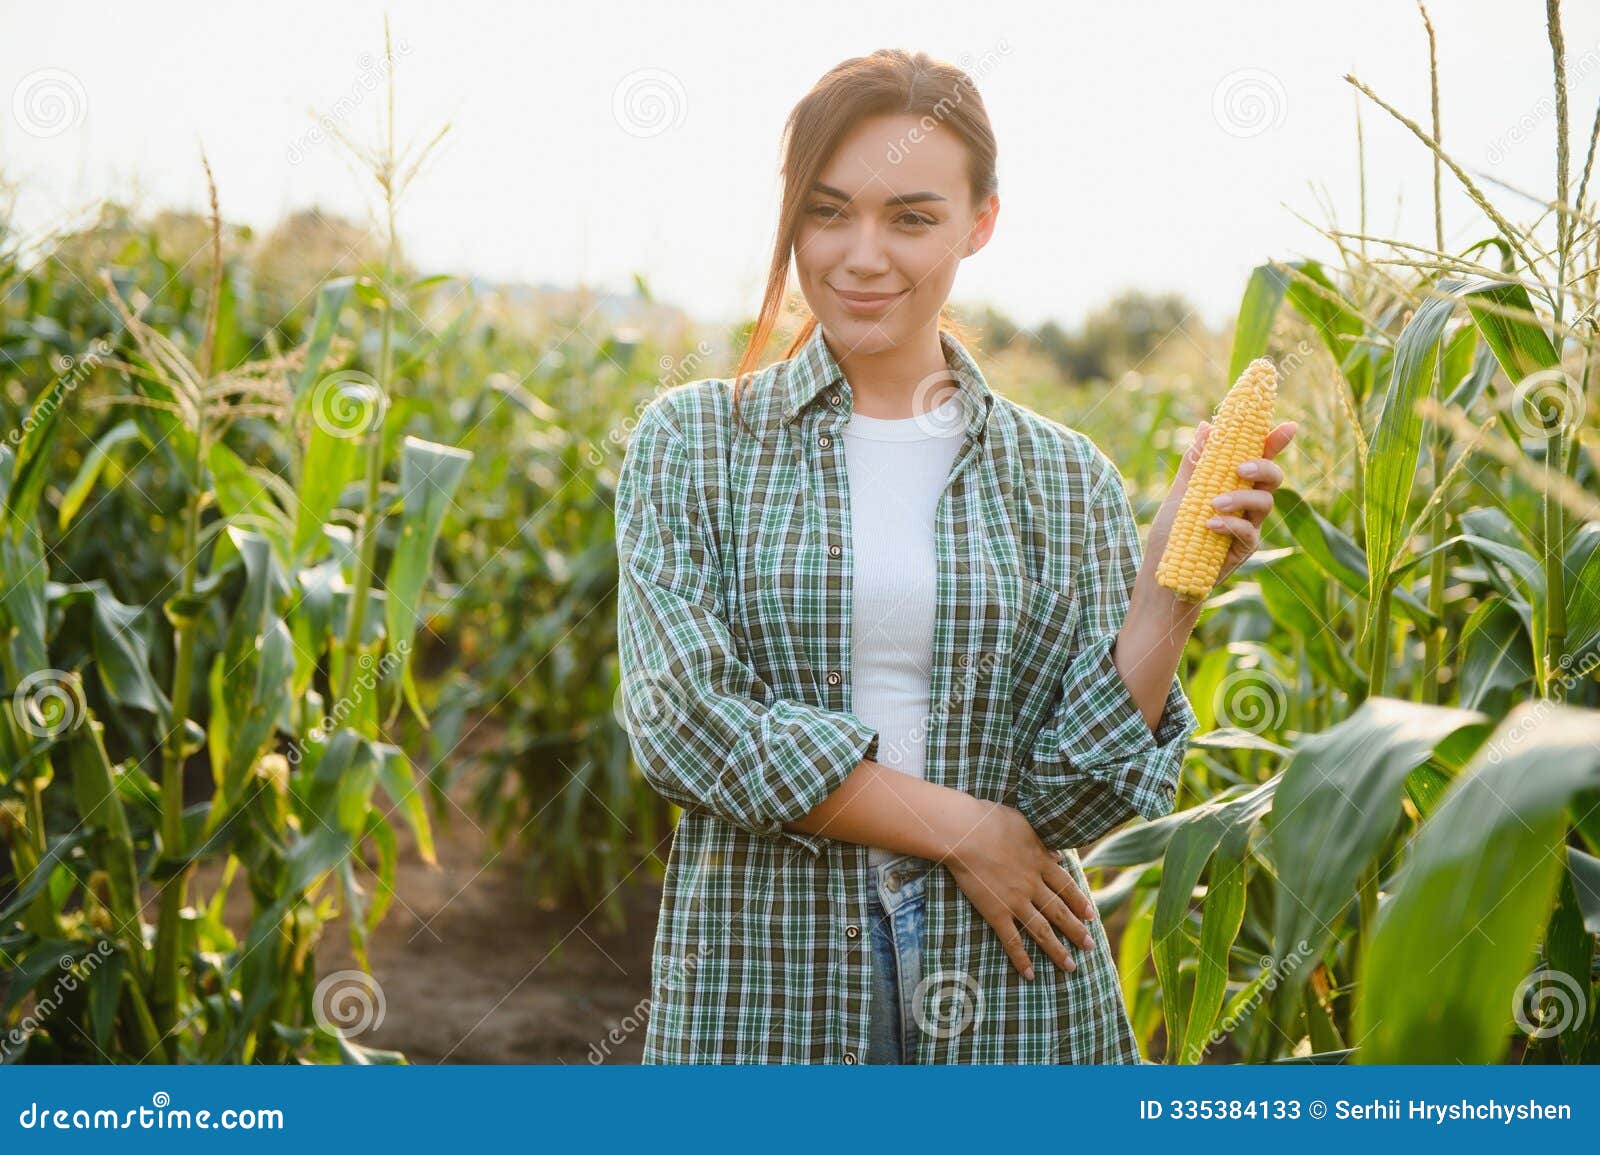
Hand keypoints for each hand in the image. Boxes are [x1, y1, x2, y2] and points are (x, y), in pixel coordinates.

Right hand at [940, 797, 1098, 979]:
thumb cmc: (990, 820)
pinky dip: (1021, 958)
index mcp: (1041, 862)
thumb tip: (1057, 855)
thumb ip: (1042, 842)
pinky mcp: (996, 912)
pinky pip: (1011, 940)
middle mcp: (1033, 885)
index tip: (1092, 916)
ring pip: (1042, 931)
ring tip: (1070, 967)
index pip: (1067, 887)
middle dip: (1077, 931)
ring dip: (1057, 950)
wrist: (965, 832)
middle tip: (1091, 947)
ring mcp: (1016, 901)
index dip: (1080, 902)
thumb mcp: (1023, 824)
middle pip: (1060, 912)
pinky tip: (1030, 974)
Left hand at [1146, 418, 1296, 588]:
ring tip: (1213, 504)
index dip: (1275, 441)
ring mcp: (1249, 524)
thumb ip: (1195, 463)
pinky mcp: (1245, 548)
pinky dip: (1231, 525)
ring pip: (1265, 503)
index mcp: (1233, 483)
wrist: (1163, 572)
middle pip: (1273, 478)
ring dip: (1240, 498)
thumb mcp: (1180, 493)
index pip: (1258, 456)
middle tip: (1242, 468)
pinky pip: (1250, 532)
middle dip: (1264, 467)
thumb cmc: (1172, 532)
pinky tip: (1210, 525)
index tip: (1289, 426)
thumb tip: (1206, 426)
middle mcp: (1247, 501)